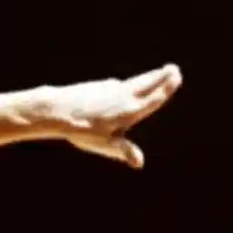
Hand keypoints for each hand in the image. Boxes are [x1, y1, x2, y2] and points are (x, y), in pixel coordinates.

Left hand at [37, 63, 182, 168]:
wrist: (56, 110)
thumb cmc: (81, 130)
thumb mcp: (103, 144)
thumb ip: (123, 151)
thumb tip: (139, 163)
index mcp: (129, 111)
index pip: (153, 98)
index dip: (166, 88)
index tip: (176, 76)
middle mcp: (123, 96)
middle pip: (147, 83)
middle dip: (161, 76)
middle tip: (173, 69)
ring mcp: (111, 88)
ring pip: (135, 82)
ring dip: (148, 77)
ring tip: (159, 72)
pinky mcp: (100, 86)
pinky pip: (119, 85)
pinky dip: (128, 84)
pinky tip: (126, 87)